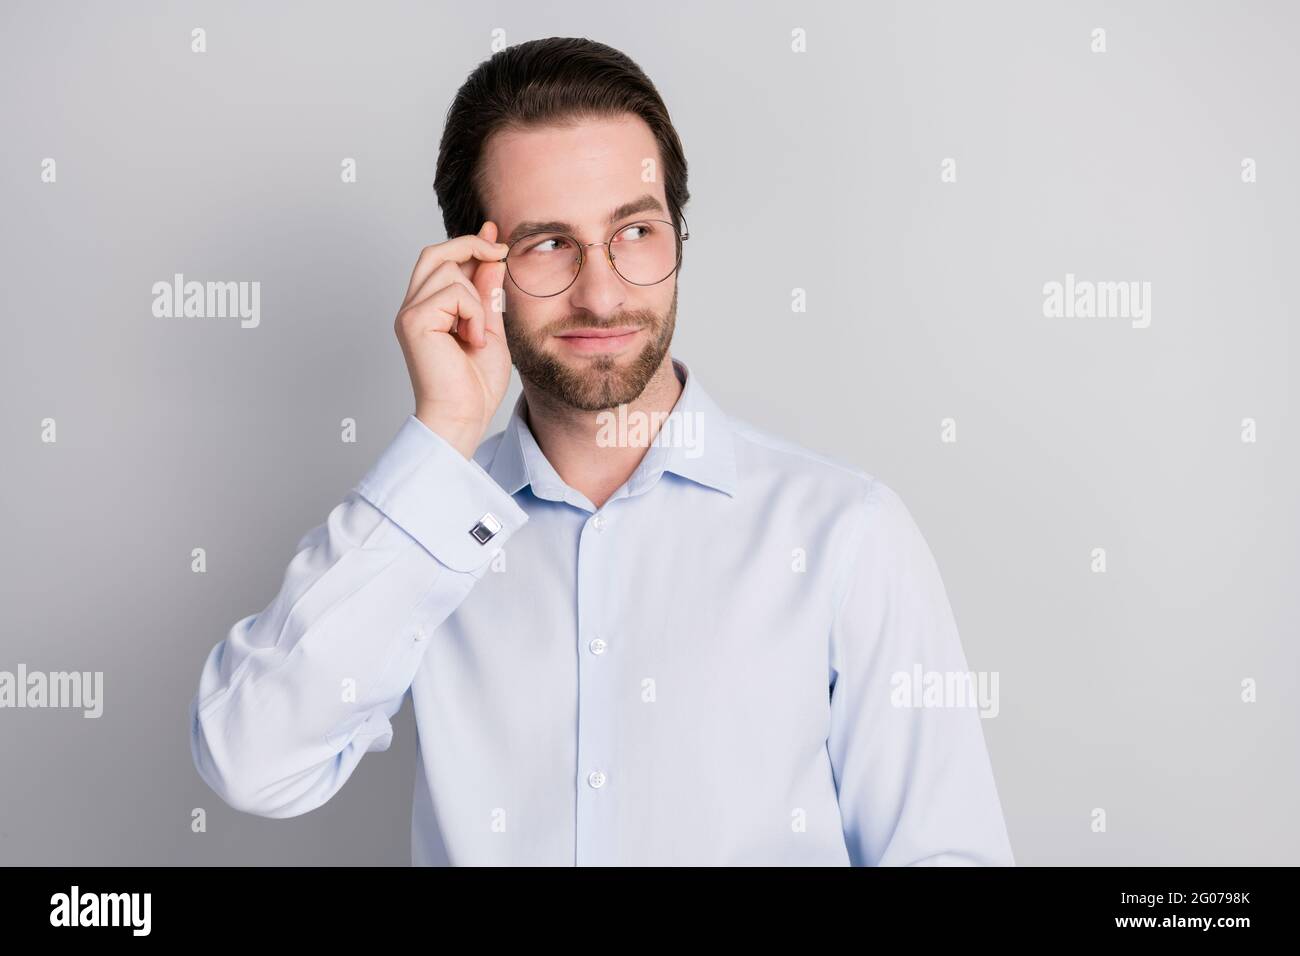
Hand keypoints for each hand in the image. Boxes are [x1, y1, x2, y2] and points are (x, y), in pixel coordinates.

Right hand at [394, 222, 511, 458]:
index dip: (469, 244)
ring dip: (476, 298)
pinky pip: (452, 292)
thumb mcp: (490, 328)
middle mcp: (414, 307)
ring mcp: (410, 313)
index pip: (443, 261)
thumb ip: (487, 294)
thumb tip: (492, 258)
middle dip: (470, 245)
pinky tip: (472, 340)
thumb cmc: (475, 384)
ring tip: (479, 333)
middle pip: (435, 252)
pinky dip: (472, 313)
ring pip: (448, 270)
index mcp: (429, 309)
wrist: (464, 416)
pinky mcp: (413, 321)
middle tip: (500, 251)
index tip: (495, 235)